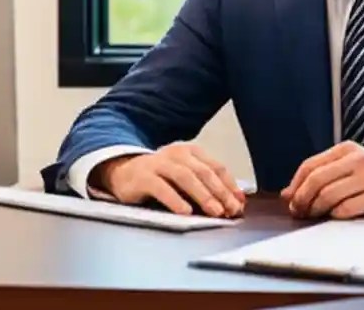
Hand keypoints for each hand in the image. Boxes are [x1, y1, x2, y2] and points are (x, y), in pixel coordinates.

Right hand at [94, 141, 244, 217]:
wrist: (123, 171)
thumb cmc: (161, 178)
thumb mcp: (185, 177)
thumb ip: (207, 186)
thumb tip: (236, 202)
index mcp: (191, 152)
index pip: (216, 167)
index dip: (230, 185)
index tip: (240, 203)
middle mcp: (177, 154)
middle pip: (204, 172)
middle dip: (220, 192)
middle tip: (230, 210)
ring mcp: (159, 163)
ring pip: (185, 177)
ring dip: (203, 195)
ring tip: (215, 211)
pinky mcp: (143, 176)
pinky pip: (161, 188)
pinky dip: (175, 200)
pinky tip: (185, 212)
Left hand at [281, 141, 363, 218]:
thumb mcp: (352, 166)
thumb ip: (323, 175)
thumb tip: (288, 193)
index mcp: (347, 149)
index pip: (309, 166)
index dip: (295, 185)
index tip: (291, 200)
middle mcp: (357, 160)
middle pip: (316, 180)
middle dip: (302, 200)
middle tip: (299, 212)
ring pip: (328, 195)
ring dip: (317, 210)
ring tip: (316, 216)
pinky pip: (347, 209)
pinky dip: (336, 215)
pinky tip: (337, 215)